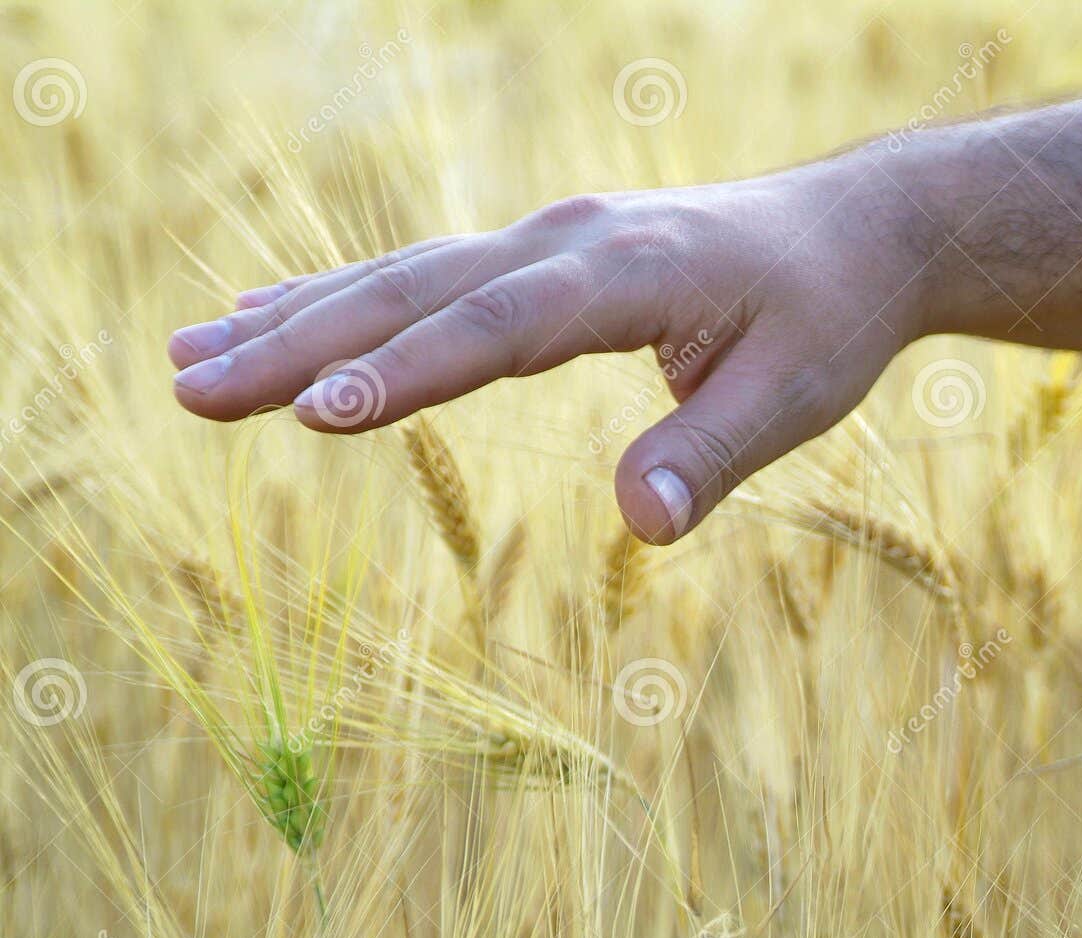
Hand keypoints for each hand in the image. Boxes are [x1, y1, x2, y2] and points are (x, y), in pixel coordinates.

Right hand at [169, 157, 925, 542]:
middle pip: (417, 291)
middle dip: (301, 342)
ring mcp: (550, 239)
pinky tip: (280, 314)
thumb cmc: (828, 315)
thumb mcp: (796, 394)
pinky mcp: (544, 254)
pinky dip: (349, 298)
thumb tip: (641, 527)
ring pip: (404, 276)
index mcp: (629, 273)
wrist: (857, 231)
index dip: (407, 371)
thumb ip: (712, 454)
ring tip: (192, 354)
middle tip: (189, 387)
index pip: (498, 327)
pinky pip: (429, 274)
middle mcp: (570, 242)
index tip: (314, 412)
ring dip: (299, 315)